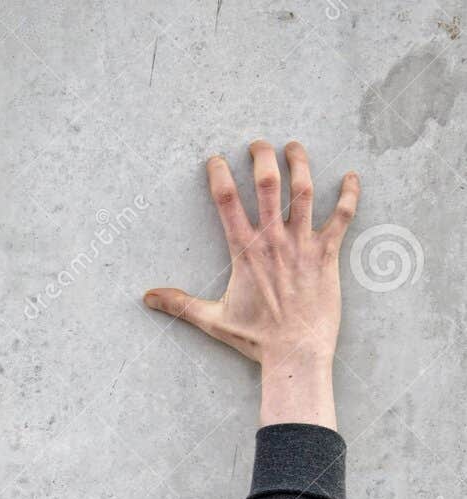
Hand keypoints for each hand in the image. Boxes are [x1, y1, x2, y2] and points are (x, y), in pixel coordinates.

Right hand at [142, 141, 359, 368]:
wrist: (295, 353)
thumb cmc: (256, 339)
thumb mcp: (213, 320)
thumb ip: (180, 304)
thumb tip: (148, 298)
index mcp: (245, 252)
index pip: (226, 201)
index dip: (219, 174)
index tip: (216, 160)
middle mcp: (273, 241)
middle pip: (267, 183)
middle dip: (262, 156)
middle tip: (258, 145)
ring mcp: (302, 244)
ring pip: (304, 190)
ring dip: (300, 163)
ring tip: (294, 147)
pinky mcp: (327, 254)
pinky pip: (343, 216)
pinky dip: (350, 194)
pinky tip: (351, 177)